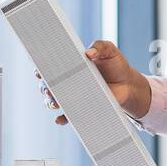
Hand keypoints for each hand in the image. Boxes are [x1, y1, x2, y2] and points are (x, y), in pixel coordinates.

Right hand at [36, 39, 151, 124]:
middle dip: (44, 87)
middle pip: (48, 84)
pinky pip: (68, 115)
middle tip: (48, 89)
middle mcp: (69, 81)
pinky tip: (61, 119)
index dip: (41, 68)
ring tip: (55, 102)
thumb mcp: (110, 50)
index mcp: (71, 65)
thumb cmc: (116, 65)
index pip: (51, 66)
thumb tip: (89, 52)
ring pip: (54, 100)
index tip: (38, 71)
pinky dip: (62, 118)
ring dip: (50, 102)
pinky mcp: (82, 108)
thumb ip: (100, 47)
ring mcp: (74, 95)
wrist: (129, 84)